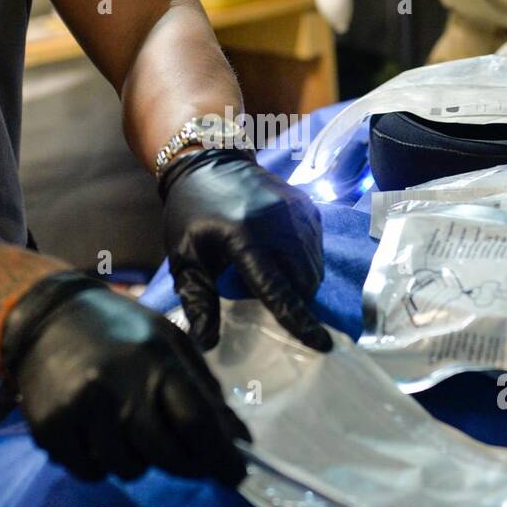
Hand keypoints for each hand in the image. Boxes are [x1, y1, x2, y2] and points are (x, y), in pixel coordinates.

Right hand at [3, 272, 250, 484]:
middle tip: (184, 456)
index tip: (234, 474)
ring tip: (128, 429)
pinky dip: (101, 463)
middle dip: (184, 464)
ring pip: (128, 469)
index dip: (221, 456)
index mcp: (154, 358)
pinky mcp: (50, 428)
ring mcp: (81, 408)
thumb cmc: (119, 329)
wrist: (47, 316)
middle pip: (166, 454)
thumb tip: (239, 439)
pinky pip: (90, 473)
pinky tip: (97, 435)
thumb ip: (205, 389)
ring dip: (137, 459)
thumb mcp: (169, 342)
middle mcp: (117, 385)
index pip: (196, 422)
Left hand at [160, 147, 330, 352]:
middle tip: (265, 294)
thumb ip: (198, 301)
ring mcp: (297, 212)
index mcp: (244, 239)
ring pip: (315, 267)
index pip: (277, 289)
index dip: (298, 321)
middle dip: (294, 300)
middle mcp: (278, 225)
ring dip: (301, 282)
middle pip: (304, 282)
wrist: (209, 162)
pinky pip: (317, 248)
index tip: (321, 345)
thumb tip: (207, 342)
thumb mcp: (185, 259)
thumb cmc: (191, 214)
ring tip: (272, 274)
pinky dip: (305, 262)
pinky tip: (281, 256)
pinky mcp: (307, 206)